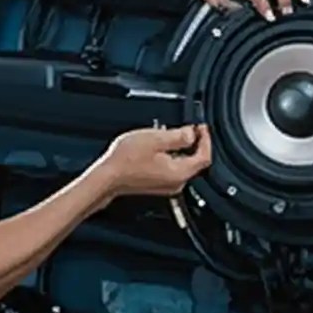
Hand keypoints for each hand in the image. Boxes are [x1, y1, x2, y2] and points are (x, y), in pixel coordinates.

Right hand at [91, 124, 212, 199]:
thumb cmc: (125, 161)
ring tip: (170, 133)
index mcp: (180, 173)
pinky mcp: (157, 185)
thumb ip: (179, 135)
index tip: (201, 126)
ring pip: (183, 164)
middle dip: (194, 143)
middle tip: (190, 127)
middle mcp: (176, 183)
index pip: (204, 156)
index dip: (206, 138)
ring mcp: (166, 186)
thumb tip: (191, 132)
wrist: (106, 178)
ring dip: (181, 148)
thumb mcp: (156, 139)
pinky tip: (160, 146)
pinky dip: (171, 156)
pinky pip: (172, 169)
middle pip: (195, 161)